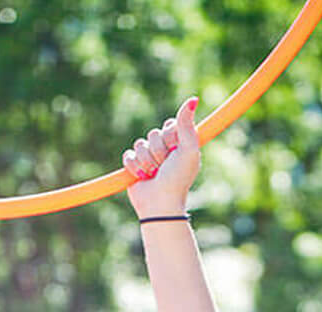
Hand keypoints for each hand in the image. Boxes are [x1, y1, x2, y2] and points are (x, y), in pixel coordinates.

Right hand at [123, 97, 201, 218]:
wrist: (160, 203)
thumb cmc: (178, 178)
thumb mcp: (187, 149)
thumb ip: (187, 124)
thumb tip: (193, 98)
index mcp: (180, 144)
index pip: (170, 125)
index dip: (170, 136)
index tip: (176, 149)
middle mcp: (165, 149)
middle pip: (153, 133)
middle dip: (158, 151)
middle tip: (165, 166)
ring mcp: (149, 157)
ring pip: (139, 144)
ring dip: (146, 161)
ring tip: (154, 174)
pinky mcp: (134, 165)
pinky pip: (128, 155)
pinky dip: (134, 167)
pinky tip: (142, 177)